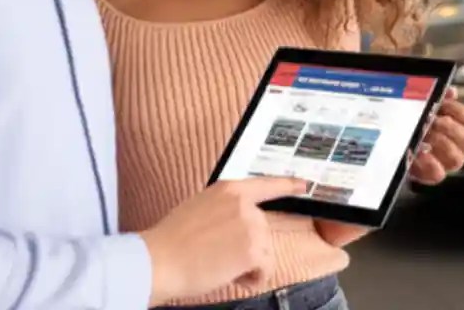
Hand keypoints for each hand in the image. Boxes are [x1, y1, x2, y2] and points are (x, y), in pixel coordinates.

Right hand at [139, 176, 307, 304]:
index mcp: (228, 190)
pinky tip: (230, 276)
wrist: (159, 260)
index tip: (304, 184)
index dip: (287, 185)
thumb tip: (237, 224)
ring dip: (248, 265)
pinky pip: (265, 269)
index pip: (265, 184)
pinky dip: (252, 279)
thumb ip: (224, 210)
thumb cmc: (172, 240)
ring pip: (265, 252)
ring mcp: (251, 225)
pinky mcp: (253, 249)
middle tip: (217, 257)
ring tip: (219, 266)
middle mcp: (244, 204)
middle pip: (263, 231)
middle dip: (247, 249)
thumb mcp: (199, 208)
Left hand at [410, 87, 463, 184]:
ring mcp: (446, 163)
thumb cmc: (413, 119)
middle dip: (448, 128)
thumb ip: (438, 96)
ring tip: (424, 135)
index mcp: (460, 127)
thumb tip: (450, 92)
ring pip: (456, 159)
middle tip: (432, 121)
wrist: (392, 138)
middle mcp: (458, 147)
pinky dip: (428, 164)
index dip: (462, 113)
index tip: (445, 105)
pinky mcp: (430, 175)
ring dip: (440, 144)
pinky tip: (417, 153)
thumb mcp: (424, 103)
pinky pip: (438, 175)